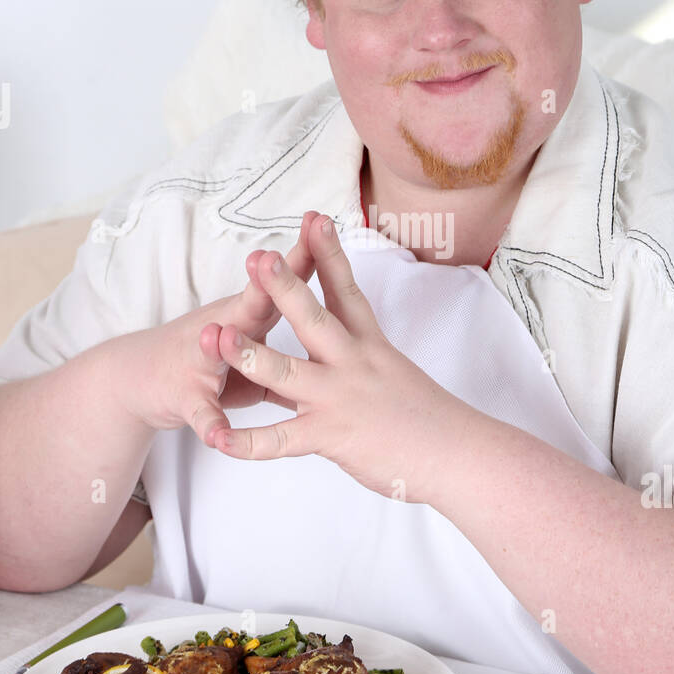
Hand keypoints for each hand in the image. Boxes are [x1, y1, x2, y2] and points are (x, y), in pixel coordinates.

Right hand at [118, 212, 322, 446]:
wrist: (140, 378)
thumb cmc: (205, 351)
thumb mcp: (246, 329)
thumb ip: (278, 313)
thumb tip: (321, 287)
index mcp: (248, 314)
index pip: (280, 280)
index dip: (301, 255)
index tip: (321, 224)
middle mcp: (224, 328)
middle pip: (248, 303)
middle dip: (261, 283)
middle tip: (270, 258)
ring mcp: (200, 362)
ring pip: (211, 351)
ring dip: (218, 346)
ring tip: (218, 336)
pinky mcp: (184, 398)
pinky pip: (200, 412)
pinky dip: (210, 423)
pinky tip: (216, 435)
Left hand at [211, 214, 466, 503]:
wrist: (457, 454)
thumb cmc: (429, 419)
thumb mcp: (391, 376)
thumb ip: (354, 364)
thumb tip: (338, 357)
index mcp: (369, 346)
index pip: (347, 291)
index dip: (329, 254)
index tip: (315, 219)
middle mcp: (353, 364)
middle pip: (313, 318)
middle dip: (283, 287)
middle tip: (257, 257)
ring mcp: (340, 399)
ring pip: (286, 373)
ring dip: (249, 354)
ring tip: (217, 336)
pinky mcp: (331, 436)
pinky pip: (280, 440)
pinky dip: (246, 443)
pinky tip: (217, 440)